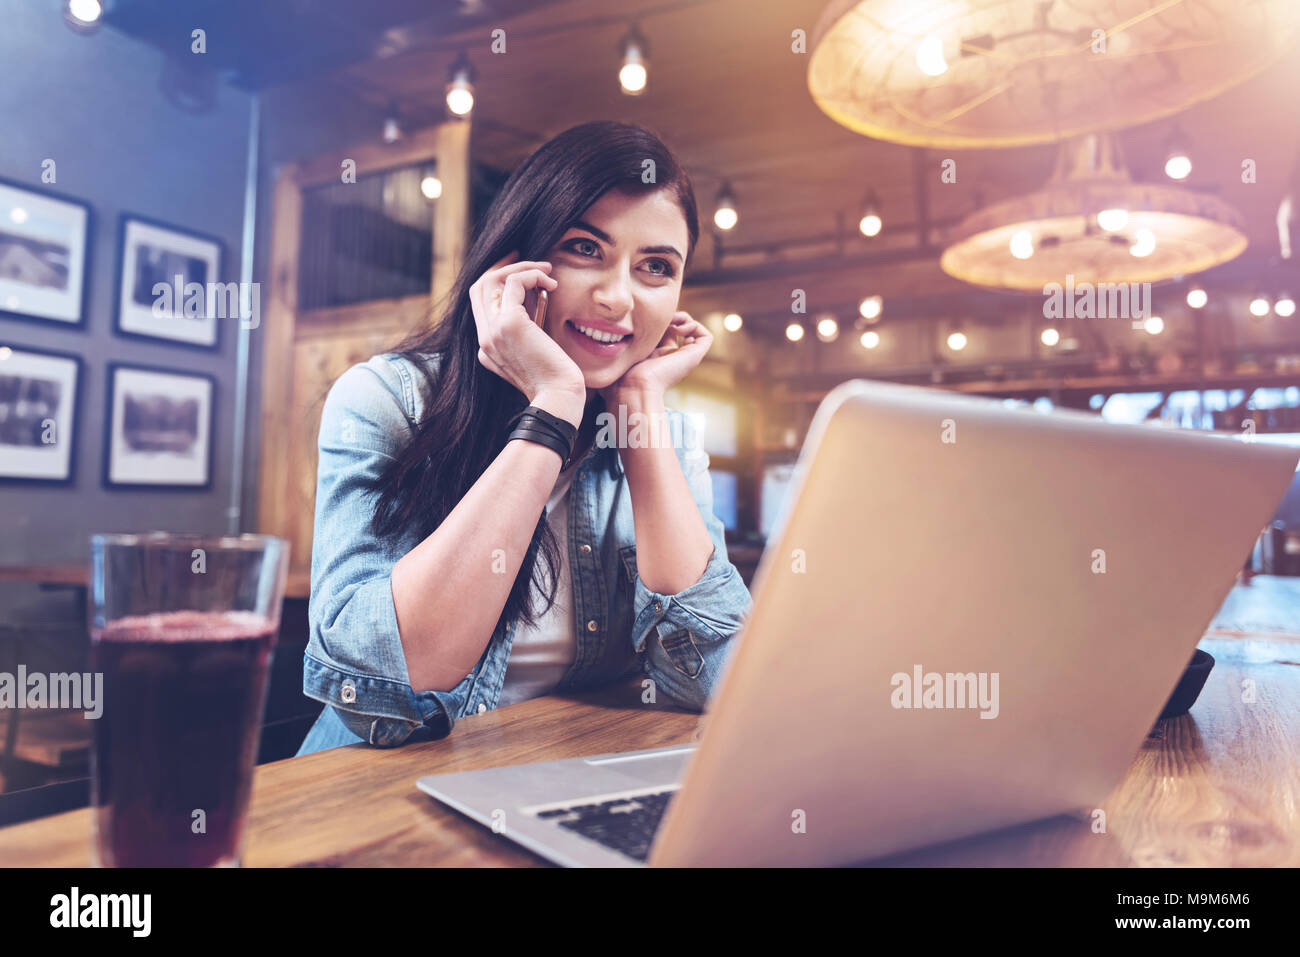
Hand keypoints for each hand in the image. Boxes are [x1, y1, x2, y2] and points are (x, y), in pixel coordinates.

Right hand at [469, 251, 584, 425]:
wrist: (558, 399)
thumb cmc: (556, 380)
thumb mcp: (535, 353)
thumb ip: (527, 329)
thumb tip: (535, 297)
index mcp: (487, 348)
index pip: (481, 303)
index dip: (498, 281)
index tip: (520, 270)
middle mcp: (484, 338)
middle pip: (480, 286)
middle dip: (504, 266)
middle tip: (531, 261)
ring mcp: (493, 331)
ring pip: (493, 279)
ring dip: (522, 268)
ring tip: (547, 271)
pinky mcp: (509, 324)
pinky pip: (514, 282)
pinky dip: (532, 275)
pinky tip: (551, 284)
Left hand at [600, 312, 711, 404]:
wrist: (633, 387)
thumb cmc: (620, 375)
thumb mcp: (616, 352)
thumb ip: (614, 342)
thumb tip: (603, 329)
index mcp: (654, 356)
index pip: (662, 331)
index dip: (656, 320)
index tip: (645, 318)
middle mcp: (671, 356)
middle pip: (677, 328)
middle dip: (670, 317)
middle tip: (659, 318)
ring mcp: (684, 357)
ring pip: (693, 331)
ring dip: (683, 319)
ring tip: (671, 322)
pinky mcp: (694, 357)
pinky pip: (705, 336)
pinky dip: (694, 325)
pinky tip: (677, 328)